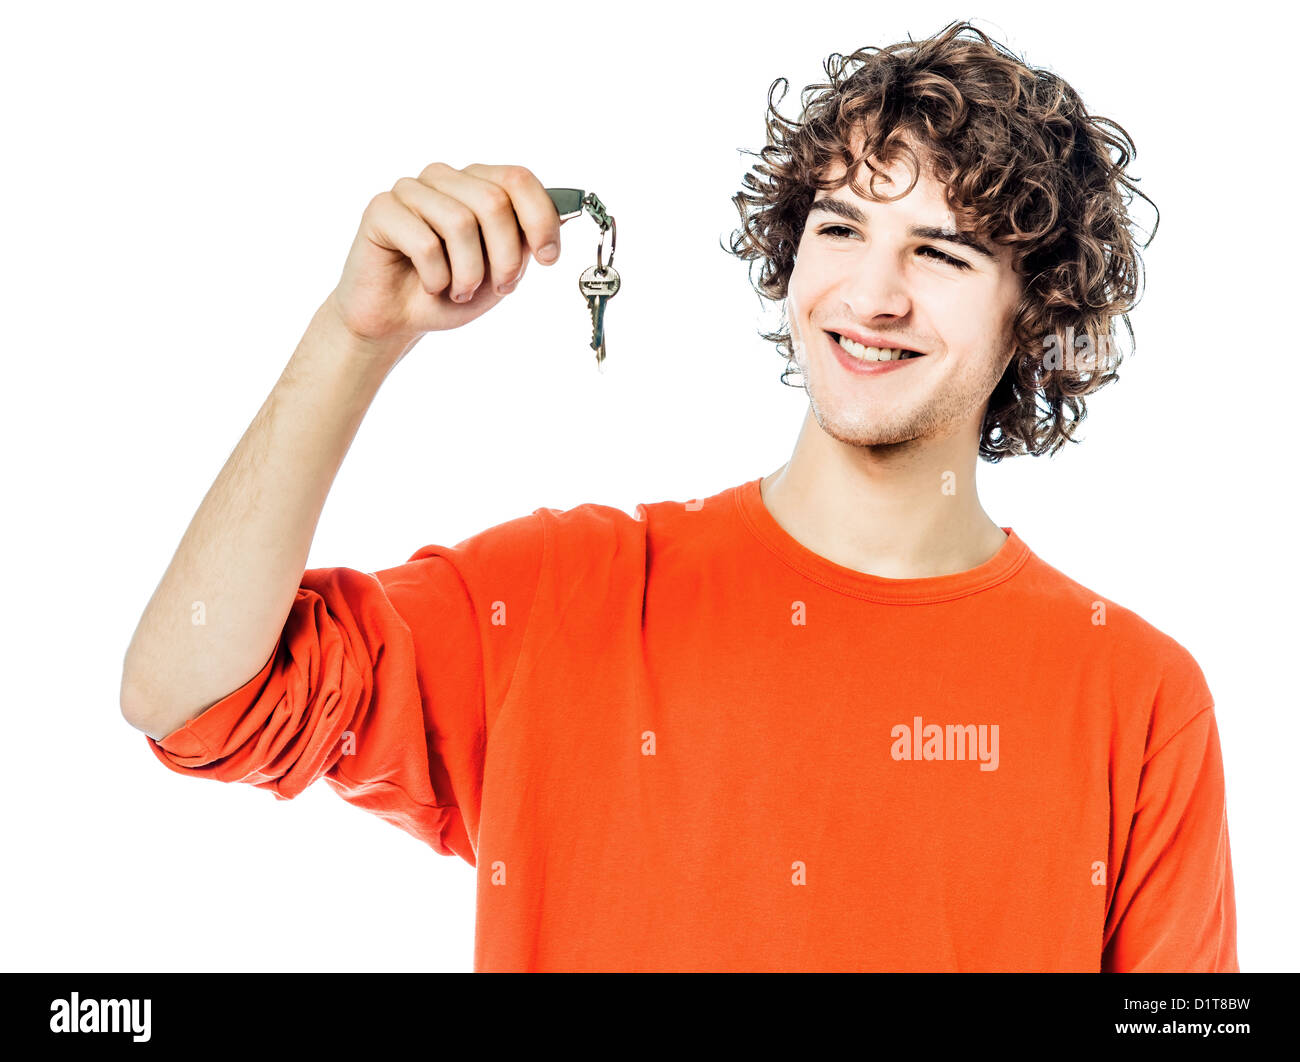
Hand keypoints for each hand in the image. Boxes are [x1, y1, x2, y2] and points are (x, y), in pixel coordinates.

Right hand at [326, 162, 566, 348]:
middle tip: (497, 287)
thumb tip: (559, 216)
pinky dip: (435, 277)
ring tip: (458, 291)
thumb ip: (525, 242)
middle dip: (505, 257)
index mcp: (477, 184)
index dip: (540, 219)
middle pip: (493, 201)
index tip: (548, 257)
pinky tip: (429, 285)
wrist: (397, 319)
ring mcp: (411, 190)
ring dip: (468, 273)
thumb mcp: (501, 270)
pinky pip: (423, 242)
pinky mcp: (381, 210)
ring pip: (460, 222)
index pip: (518, 178)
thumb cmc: (450, 291)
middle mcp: (445, 178)